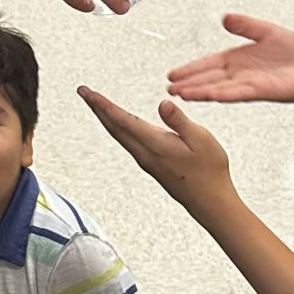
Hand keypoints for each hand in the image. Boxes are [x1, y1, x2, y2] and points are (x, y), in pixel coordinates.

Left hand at [79, 88, 231, 211]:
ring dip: (105, 118)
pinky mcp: (151, 164)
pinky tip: (117, 124)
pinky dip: (117, 128)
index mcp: (155, 144)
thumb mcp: (201, 139)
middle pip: (113, 128)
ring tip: (96, 104)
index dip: (103, 104)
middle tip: (83, 91)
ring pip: (118, 135)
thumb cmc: (209, 171)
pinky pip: (126, 142)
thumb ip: (179, 121)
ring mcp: (146, 160)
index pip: (122, 120)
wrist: (210, 202)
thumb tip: (162, 103)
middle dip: (97, 108)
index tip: (88, 92)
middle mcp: (145, 154)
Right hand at [166, 15, 293, 108]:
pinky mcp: (260, 91)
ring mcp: (248, 84)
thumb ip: (246, 26)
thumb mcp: (267, 31)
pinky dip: (222, 93)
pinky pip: (237, 92)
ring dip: (199, 91)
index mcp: (238, 60)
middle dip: (188, 83)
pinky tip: (208, 95)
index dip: (191, 69)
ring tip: (180, 94)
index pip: (209, 64)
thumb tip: (225, 18)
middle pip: (208, 79)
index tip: (174, 75)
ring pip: (218, 88)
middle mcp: (239, 74)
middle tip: (169, 88)